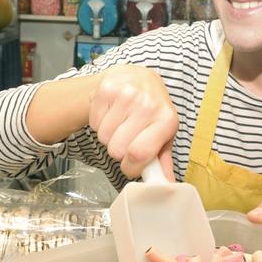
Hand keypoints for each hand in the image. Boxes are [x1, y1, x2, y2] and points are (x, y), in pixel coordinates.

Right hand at [86, 64, 179, 179]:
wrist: (137, 77)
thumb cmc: (153, 110)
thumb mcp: (164, 132)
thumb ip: (163, 159)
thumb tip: (166, 184)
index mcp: (166, 120)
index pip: (140, 153)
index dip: (130, 167)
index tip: (130, 167)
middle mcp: (147, 105)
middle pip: (117, 149)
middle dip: (119, 152)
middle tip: (126, 141)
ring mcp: (126, 95)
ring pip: (104, 137)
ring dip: (109, 138)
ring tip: (120, 126)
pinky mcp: (106, 89)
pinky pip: (94, 122)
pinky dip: (100, 124)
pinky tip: (111, 115)